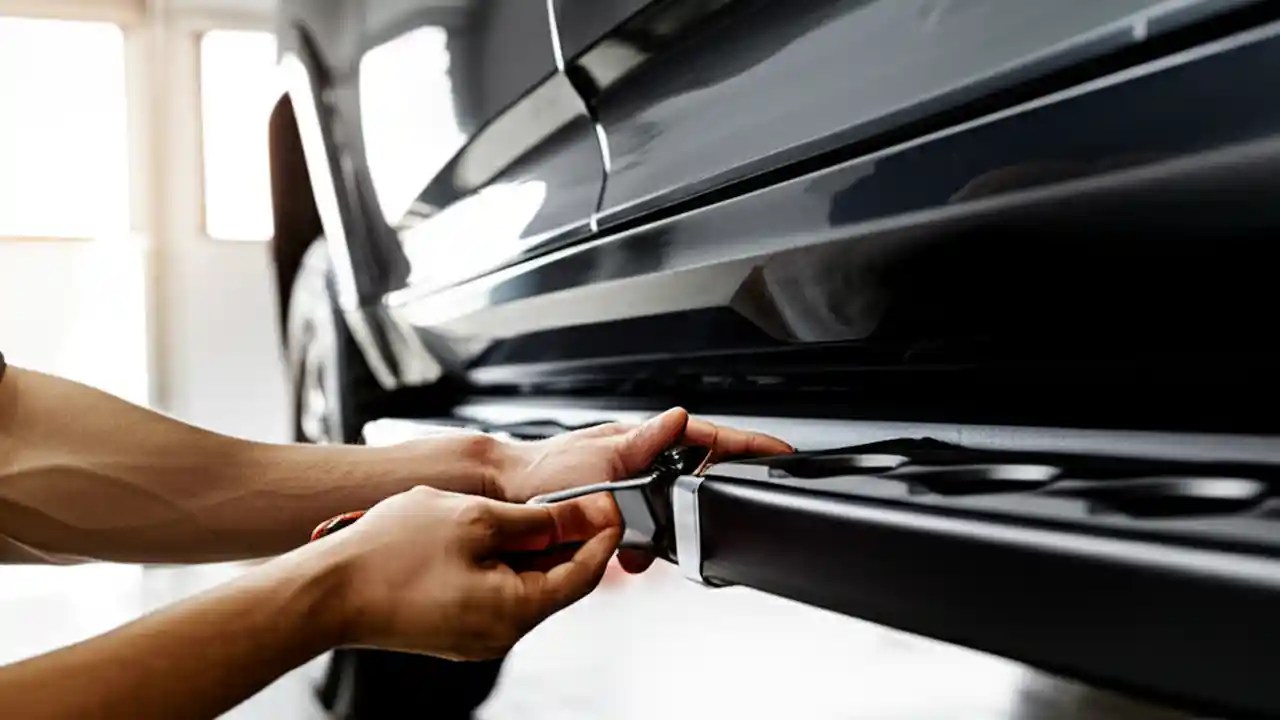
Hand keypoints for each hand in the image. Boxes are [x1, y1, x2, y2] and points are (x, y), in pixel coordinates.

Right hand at [322, 486, 619, 659]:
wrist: (326, 591)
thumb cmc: (388, 556)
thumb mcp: (476, 518)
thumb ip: (534, 521)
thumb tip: (576, 517)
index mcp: (516, 610)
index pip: (585, 572)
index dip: (601, 532)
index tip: (606, 503)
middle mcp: (502, 633)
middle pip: (559, 580)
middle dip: (567, 537)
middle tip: (568, 498)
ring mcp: (477, 635)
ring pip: (527, 584)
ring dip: (532, 547)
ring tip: (520, 509)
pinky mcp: (456, 629)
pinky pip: (497, 592)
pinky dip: (504, 561)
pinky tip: (489, 532)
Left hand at [490, 408, 792, 571]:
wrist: (507, 495)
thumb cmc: (544, 471)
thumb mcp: (601, 455)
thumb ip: (645, 441)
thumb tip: (680, 418)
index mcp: (646, 440)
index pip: (711, 439)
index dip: (749, 447)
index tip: (783, 452)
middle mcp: (643, 459)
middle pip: (699, 478)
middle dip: (706, 500)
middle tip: (723, 515)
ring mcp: (632, 485)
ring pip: (672, 511)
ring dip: (664, 533)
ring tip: (649, 546)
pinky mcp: (618, 511)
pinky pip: (647, 532)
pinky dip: (641, 547)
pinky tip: (629, 557)